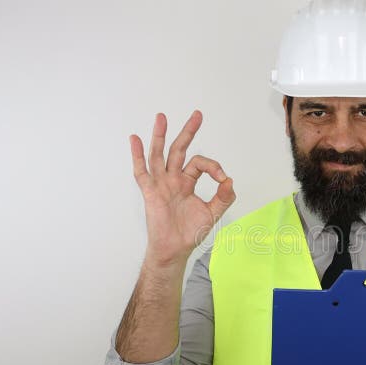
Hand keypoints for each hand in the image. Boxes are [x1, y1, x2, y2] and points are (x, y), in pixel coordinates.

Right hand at [129, 110, 234, 265]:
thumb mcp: (213, 213)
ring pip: (160, 155)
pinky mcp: (150, 192)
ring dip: (160, 136)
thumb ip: (224, 197)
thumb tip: (230, 180)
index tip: (223, 179)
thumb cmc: (191, 232)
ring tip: (162, 117)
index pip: (200, 164)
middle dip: (188, 132)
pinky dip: (137, 155)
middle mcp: (173, 179)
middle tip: (197, 114)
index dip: (213, 167)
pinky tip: (135, 139)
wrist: (175, 249)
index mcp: (188, 182)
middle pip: (179, 150)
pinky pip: (141, 171)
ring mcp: (161, 184)